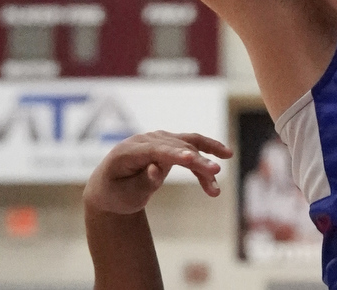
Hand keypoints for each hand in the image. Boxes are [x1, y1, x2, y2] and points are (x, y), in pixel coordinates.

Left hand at [84, 132, 232, 215]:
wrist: (110, 189)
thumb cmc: (116, 194)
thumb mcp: (126, 195)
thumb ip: (143, 182)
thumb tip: (156, 169)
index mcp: (127, 152)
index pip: (154, 151)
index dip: (173, 154)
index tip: (191, 159)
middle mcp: (144, 140)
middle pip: (175, 147)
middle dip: (197, 160)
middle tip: (215, 173)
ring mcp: (157, 140)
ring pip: (187, 144)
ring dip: (205, 158)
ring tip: (219, 175)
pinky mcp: (168, 144)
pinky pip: (191, 145)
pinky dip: (206, 152)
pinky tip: (225, 155)